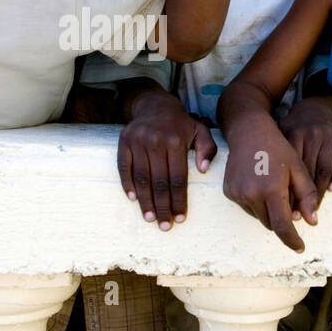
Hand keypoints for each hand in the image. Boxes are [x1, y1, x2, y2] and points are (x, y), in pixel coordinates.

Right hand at [118, 92, 215, 229]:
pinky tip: (133, 199)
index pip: (178, 178)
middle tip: (164, 226)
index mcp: (176, 142)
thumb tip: (204, 170)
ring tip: (149, 218)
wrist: (154, 104)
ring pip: (141, 178)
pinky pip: (124, 167)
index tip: (180, 218)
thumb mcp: (200, 130)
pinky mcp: (124, 142)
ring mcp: (138, 142)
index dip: (179, 200)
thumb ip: (207, 148)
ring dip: (145, 201)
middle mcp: (156, 142)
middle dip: (162, 206)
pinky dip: (127, 184)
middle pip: (159, 182)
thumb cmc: (180, 124)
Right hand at [222, 114, 318, 251]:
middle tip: (290, 202)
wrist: (248, 132)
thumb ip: (307, 196)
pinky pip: (247, 207)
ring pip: (258, 217)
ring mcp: (237, 194)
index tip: (300, 248)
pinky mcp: (229, 192)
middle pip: (270, 223)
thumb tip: (312, 221)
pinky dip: (257, 203)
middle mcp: (251, 195)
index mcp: (271, 189)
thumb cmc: (277, 148)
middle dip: (282, 220)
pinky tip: (260, 184)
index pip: (282, 225)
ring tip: (274, 187)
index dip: (292, 239)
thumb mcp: (298, 169)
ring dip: (269, 211)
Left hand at [279, 96, 331, 200]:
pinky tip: (331, 189)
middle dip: (303, 195)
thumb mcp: (280, 137)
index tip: (285, 208)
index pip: (291, 168)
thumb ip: (276, 158)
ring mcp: (328, 137)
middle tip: (300, 213)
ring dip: (320, 191)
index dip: (289, 189)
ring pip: (324, 170)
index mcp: (293, 135)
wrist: (314, 109)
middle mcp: (311, 135)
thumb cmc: (292, 130)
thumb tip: (271, 192)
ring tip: (313, 207)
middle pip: (308, 171)